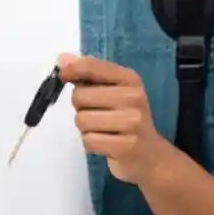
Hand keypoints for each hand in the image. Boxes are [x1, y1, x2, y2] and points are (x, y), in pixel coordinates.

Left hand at [60, 53, 171, 184]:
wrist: (151, 155)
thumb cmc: (125, 117)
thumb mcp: (111, 91)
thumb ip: (86, 74)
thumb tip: (62, 59)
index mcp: (129, 79)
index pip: (90, 66)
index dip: (71, 70)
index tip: (64, 75)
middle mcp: (134, 97)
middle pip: (79, 96)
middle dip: (81, 107)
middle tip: (98, 114)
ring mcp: (132, 122)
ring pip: (81, 120)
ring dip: (85, 128)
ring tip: (103, 129)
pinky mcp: (126, 146)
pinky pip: (88, 141)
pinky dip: (91, 143)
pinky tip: (106, 143)